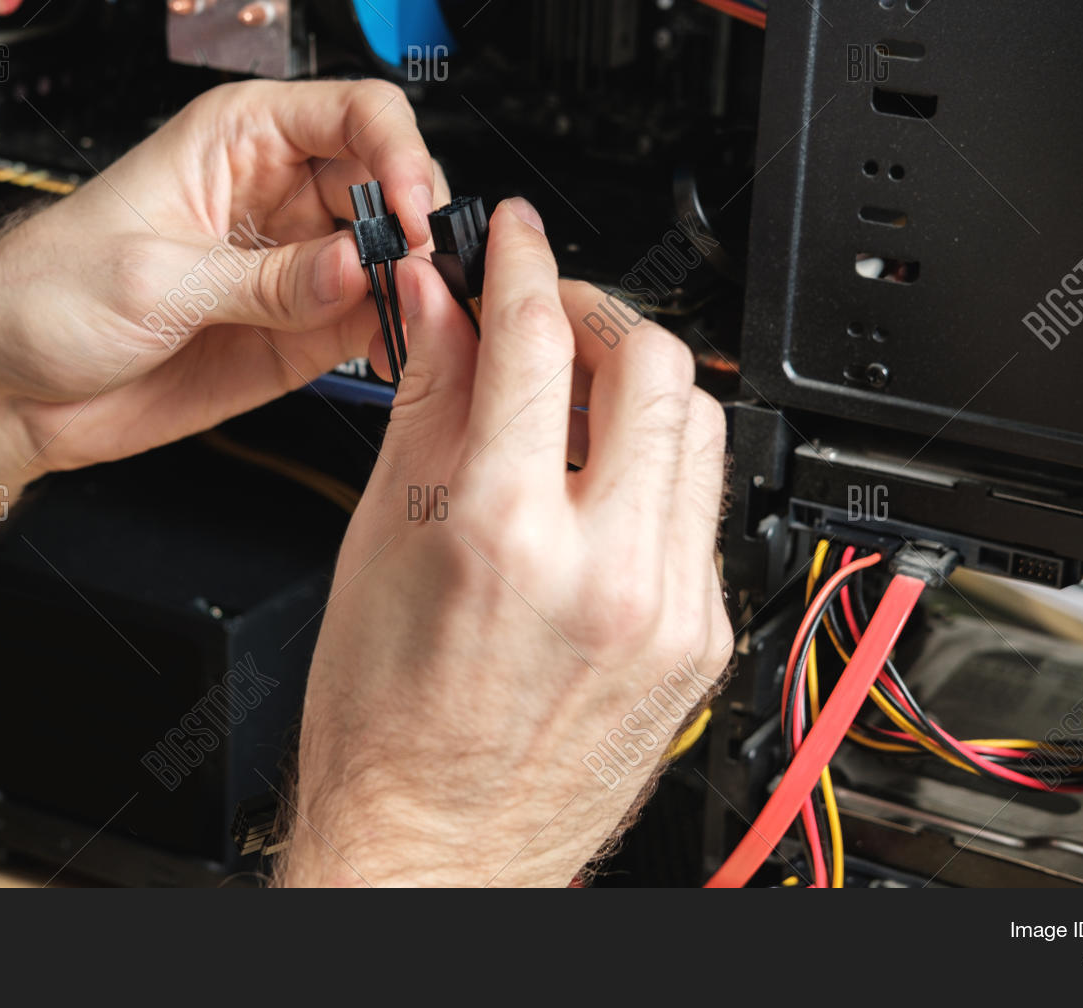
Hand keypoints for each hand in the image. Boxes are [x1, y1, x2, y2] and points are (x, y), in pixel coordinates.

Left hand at [0, 78, 445, 473]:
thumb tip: (359, 267)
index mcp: (238, 140)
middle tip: (412, 276)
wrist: (10, 389)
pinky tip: (390, 349)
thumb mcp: (153, 278)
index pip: (355, 114)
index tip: (408, 211)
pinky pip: (367, 321)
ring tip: (406, 319)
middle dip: (412, 227)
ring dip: (411, 287)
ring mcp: (293, 266)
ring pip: (389, 258)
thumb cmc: (48, 296)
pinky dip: (393, 335)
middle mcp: (277, 196)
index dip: (398, 154)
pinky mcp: (297, 330)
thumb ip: (265, 279)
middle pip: (387, 185)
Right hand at [281, 200, 732, 886]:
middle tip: (551, 307)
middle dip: (599, 307)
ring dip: (641, 383)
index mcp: (505, 536)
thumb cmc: (386, 723)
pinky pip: (700, 508)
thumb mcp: (380, 541)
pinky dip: (656, 465)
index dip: (520, 263)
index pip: (535, 340)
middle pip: (652, 364)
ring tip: (577, 395)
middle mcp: (606, 571)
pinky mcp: (702, 639)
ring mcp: (669, 609)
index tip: (510, 240)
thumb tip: (440, 308)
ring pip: (698, 427)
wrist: (434, 843)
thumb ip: (427, 404)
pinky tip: (602, 478)